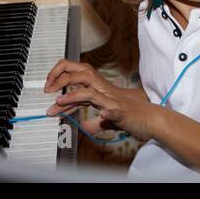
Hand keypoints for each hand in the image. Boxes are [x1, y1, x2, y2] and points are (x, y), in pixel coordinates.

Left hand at [43, 60, 159, 139]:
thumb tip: (83, 125)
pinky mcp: (123, 113)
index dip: (59, 80)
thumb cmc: (131, 116)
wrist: (152, 119)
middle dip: (60, 78)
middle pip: (80, 72)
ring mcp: (113, 101)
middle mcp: (104, 91)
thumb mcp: (109, 118)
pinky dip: (107, 114)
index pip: (76, 77)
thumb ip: (95, 121)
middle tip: (47, 90)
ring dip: (74, 96)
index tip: (48, 91)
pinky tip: (103, 116)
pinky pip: (114, 112)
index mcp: (99, 89)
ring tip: (60, 102)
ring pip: (91, 91)